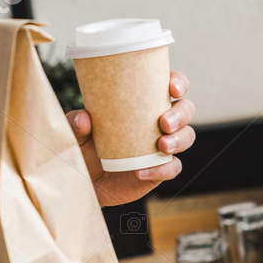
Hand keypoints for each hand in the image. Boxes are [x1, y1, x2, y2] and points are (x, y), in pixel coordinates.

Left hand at [67, 72, 195, 208]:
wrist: (83, 179)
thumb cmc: (84, 145)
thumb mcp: (76, 131)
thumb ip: (76, 122)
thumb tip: (83, 118)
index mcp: (143, 102)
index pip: (170, 86)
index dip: (178, 82)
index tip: (172, 88)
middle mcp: (158, 121)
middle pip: (186, 109)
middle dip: (181, 114)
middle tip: (163, 122)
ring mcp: (163, 146)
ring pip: (187, 137)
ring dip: (180, 139)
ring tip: (161, 145)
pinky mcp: (160, 169)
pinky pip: (172, 168)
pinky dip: (162, 169)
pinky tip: (141, 172)